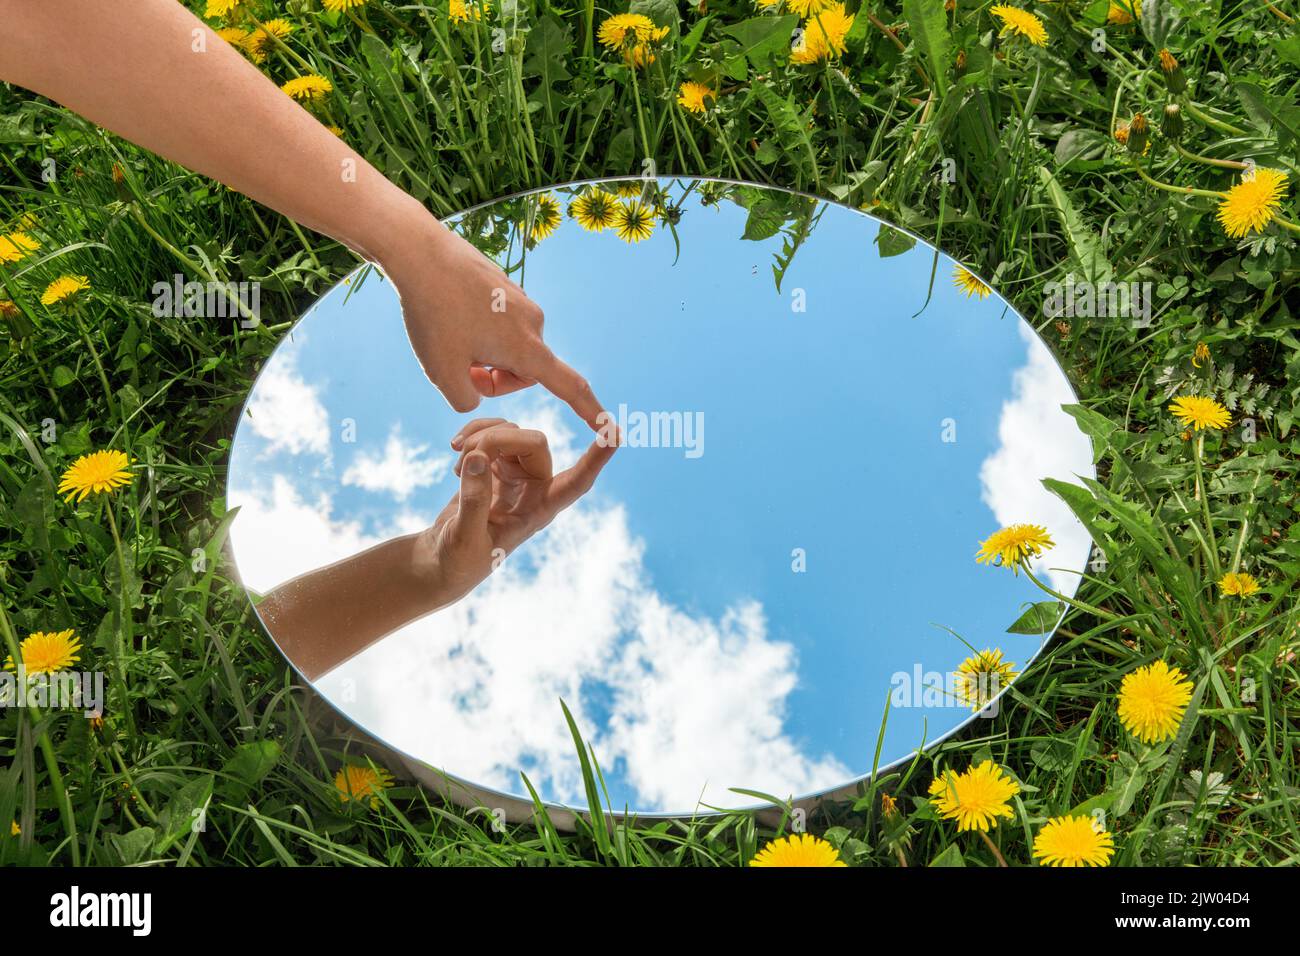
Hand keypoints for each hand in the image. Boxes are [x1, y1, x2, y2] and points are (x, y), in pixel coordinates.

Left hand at [383, 220, 606, 429]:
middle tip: (457, 370)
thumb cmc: (433, 314)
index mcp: (527, 349)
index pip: (569, 388)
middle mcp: (534, 323)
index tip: (612, 431)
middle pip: (525, 372)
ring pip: (509, 347)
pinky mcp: (506, 286)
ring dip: (484, 355)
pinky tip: (448, 316)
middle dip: (495, 379)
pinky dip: (478, 332)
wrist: (421, 253)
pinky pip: (499, 324)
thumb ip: (466, 400)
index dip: (591, 413)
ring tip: (448, 339)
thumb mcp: (442, 373)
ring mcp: (521, 301)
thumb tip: (477, 392)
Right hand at [415, 418, 617, 604]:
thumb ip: (474, 500)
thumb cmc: (458, 561)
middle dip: (498, 439)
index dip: (597, 459)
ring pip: (512, 432)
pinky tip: (454, 454)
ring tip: (455, 460)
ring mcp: (514, 475)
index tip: (616, 433)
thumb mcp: (464, 537)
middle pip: (535, 443)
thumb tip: (478, 457)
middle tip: (464, 454)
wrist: (442, 560)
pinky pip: (492, 434)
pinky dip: (472, 436)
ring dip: (481, 436)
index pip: (578, 482)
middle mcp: (533, 489)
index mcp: (540, 511)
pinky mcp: (492, 466)